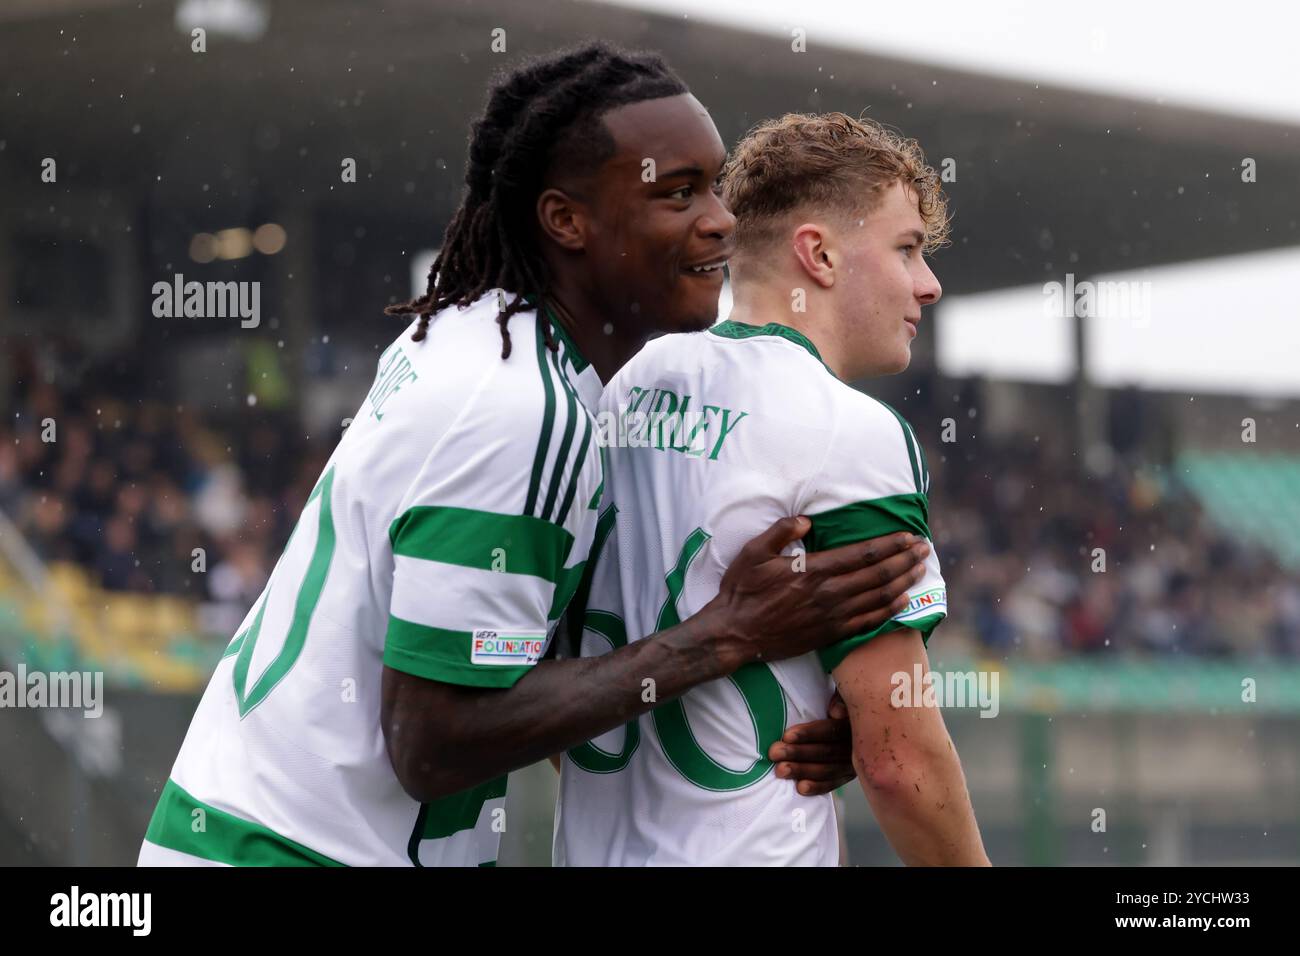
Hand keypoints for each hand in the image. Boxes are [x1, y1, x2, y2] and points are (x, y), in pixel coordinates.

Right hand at [703, 516, 928, 669]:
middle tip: (925, 549)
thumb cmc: (742, 590)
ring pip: (878, 597)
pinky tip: (903, 602)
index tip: (909, 536)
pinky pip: (868, 622)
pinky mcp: (830, 634)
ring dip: (903, 582)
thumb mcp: (753, 553)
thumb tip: (806, 520)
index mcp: (813, 570)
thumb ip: (781, 532)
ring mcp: (832, 616)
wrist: (735, 633)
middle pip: (878, 574)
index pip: (862, 554)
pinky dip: (889, 611)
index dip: (890, 544)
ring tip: (920, 570)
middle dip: (905, 559)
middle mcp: (829, 593)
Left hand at [768, 691, 854, 795]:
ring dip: (802, 770)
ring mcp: (855, 763)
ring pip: (827, 769)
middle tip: (774, 752)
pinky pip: (833, 783)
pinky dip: (817, 787)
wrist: (866, 716)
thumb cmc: (844, 699)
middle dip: (797, 753)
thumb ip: (840, 698)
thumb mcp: (845, 690)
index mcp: (856, 723)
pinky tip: (800, 788)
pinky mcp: (849, 774)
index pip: (832, 731)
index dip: (809, 734)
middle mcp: (859, 746)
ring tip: (780, 770)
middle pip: (826, 752)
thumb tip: (835, 712)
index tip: (787, 736)